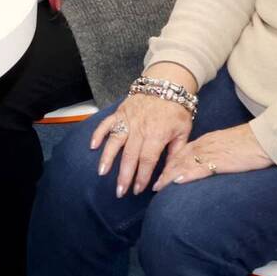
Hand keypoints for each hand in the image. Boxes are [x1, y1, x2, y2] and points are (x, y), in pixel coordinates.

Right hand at [92, 62, 198, 196]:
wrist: (167, 84)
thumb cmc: (177, 110)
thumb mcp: (184, 131)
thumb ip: (176, 151)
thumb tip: (171, 172)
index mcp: (157, 134)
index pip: (147, 160)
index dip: (142, 176)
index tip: (138, 190)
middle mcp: (140, 128)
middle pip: (130, 155)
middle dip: (124, 175)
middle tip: (120, 191)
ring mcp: (128, 119)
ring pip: (115, 141)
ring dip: (108, 158)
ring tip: (102, 172)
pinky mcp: (120, 112)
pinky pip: (106, 123)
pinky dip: (98, 134)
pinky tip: (92, 146)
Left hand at [154, 123, 272, 190]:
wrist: (265, 138)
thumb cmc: (251, 144)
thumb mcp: (228, 147)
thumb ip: (216, 154)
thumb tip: (210, 165)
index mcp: (206, 141)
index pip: (182, 153)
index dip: (170, 165)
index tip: (160, 174)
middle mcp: (204, 145)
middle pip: (178, 159)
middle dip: (165, 172)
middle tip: (153, 185)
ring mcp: (211, 152)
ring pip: (184, 163)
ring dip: (169, 176)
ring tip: (158, 187)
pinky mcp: (220, 160)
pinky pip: (200, 167)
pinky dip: (187, 174)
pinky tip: (177, 181)